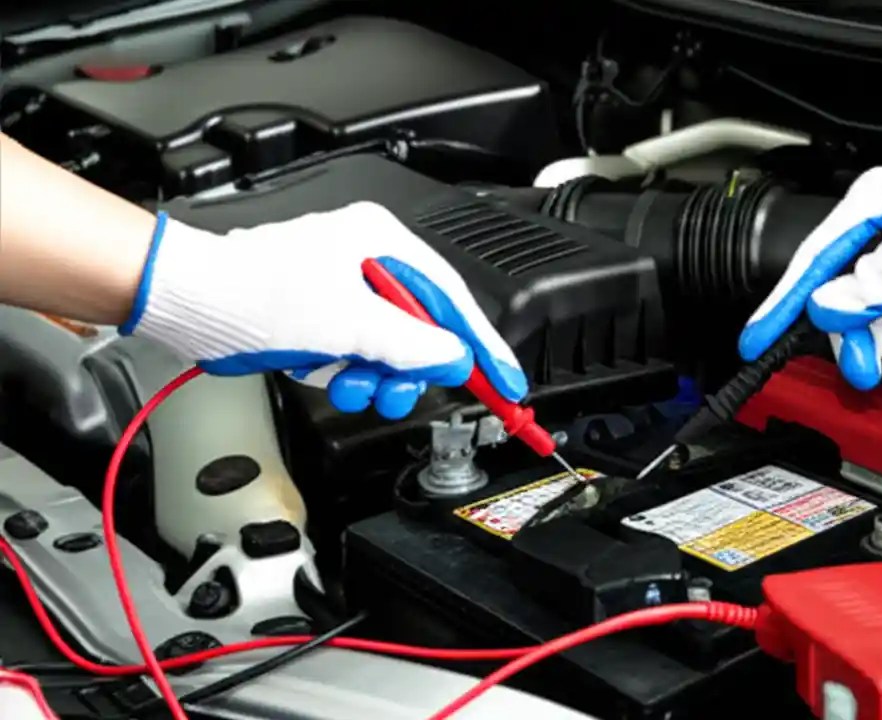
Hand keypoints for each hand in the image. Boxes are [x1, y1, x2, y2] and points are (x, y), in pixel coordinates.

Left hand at [122, 201, 526, 418]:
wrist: (184, 301)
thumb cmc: (250, 292)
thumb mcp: (349, 323)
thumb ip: (413, 344)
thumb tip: (454, 357)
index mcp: (380, 241)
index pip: (452, 298)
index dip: (482, 344)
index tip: (504, 382)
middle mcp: (365, 260)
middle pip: (420, 329)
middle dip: (409, 368)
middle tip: (401, 392)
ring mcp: (340, 290)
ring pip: (388, 349)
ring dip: (375, 376)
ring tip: (354, 385)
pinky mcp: (317, 318)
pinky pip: (356, 355)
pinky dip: (349, 374)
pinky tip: (331, 377)